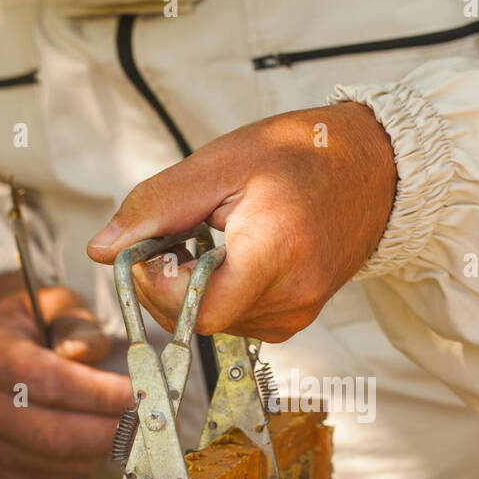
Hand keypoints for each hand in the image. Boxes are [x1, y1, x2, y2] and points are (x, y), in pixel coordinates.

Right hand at [0, 272, 132, 478]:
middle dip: (111, 430)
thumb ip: (78, 327)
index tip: (140, 395)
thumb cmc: (37, 324)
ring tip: (133, 429)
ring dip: (104, 448)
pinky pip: (52, 475)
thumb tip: (86, 352)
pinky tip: (102, 440)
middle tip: (149, 422)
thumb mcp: (58, 306)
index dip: (101, 394)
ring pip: (58, 459)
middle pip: (55, 432)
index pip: (51, 382)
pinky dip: (86, 462)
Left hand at [86, 102, 396, 341]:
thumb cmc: (302, 155)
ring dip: (190, 288)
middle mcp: (291, 295)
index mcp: (275, 251)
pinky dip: (216, 292)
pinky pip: (236, 319)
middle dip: (165, 286)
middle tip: (166, 237)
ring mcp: (297, 313)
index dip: (156, 288)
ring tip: (204, 237)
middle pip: (199, 321)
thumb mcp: (222, 161)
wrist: (374, 169)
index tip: (145, 249)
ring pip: (214, 323)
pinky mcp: (297, 319)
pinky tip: (226, 255)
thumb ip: (159, 205)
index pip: (197, 310)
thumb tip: (103, 248)